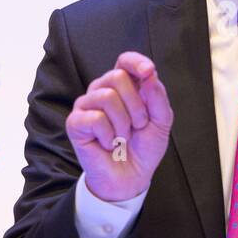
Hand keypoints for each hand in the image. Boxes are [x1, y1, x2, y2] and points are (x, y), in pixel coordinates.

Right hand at [67, 52, 172, 201]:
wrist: (131, 176)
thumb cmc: (143, 147)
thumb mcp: (161, 121)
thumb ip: (158, 97)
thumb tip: (150, 75)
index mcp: (124, 86)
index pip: (125, 60)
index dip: (136, 62)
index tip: (148, 72)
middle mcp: (102, 90)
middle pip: (117, 76)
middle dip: (136, 105)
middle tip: (138, 126)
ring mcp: (87, 105)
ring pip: (107, 96)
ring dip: (123, 123)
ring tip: (122, 137)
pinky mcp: (75, 123)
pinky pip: (95, 118)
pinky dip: (108, 135)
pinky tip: (108, 144)